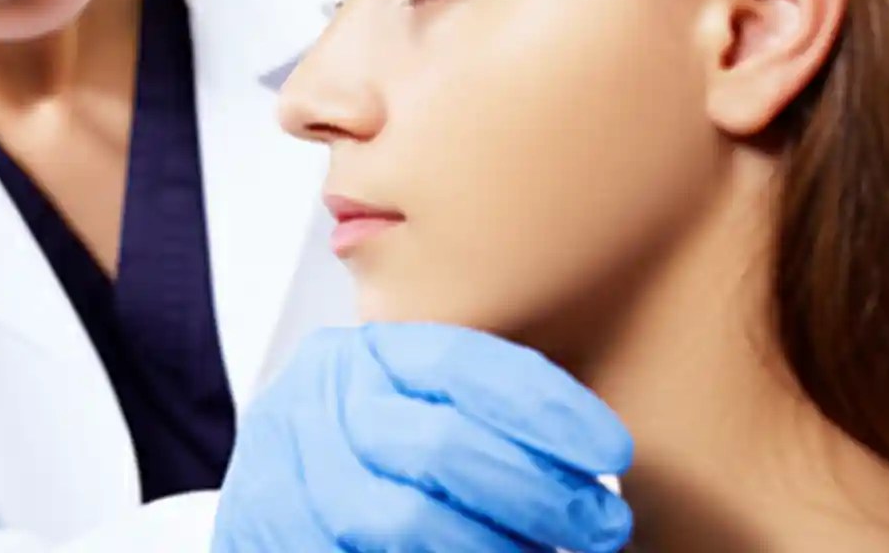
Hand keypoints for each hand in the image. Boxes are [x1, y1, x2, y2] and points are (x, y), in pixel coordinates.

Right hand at [211, 323, 633, 551]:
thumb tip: (593, 452)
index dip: (546, 408)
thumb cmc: (367, 449)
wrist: (275, 495)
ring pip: (407, 521)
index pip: (462, 364)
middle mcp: (317, 405)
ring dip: (496, 548)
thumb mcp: (407, 403)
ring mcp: (289, 477)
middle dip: (538, 492)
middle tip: (602, 522)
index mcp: (362, 355)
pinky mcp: (273, 537)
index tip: (615, 449)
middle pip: (440, 445)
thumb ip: (473, 409)